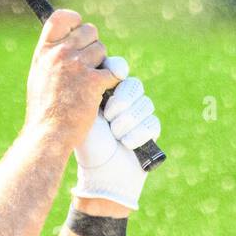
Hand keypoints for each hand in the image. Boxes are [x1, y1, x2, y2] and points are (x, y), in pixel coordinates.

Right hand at [23, 9, 120, 152]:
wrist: (48, 134)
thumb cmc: (44, 111)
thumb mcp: (38, 77)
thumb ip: (51, 58)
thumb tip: (67, 43)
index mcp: (44, 52)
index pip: (61, 17)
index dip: (75, 21)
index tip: (78, 32)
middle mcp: (59, 54)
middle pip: (89, 31)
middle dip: (93, 47)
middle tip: (88, 66)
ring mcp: (76, 66)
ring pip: (102, 50)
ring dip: (102, 65)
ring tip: (91, 84)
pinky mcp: (93, 81)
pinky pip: (113, 70)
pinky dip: (111, 82)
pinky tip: (101, 94)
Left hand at [71, 58, 160, 211]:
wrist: (99, 175)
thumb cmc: (87, 143)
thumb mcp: (83, 111)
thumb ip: (89, 86)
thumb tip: (96, 60)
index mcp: (105, 92)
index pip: (118, 69)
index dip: (117, 71)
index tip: (115, 75)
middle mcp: (123, 101)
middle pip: (134, 85)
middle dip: (122, 101)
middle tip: (109, 116)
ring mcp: (139, 115)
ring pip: (145, 103)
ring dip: (127, 122)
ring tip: (115, 135)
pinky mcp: (150, 130)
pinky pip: (152, 122)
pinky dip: (137, 134)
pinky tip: (125, 144)